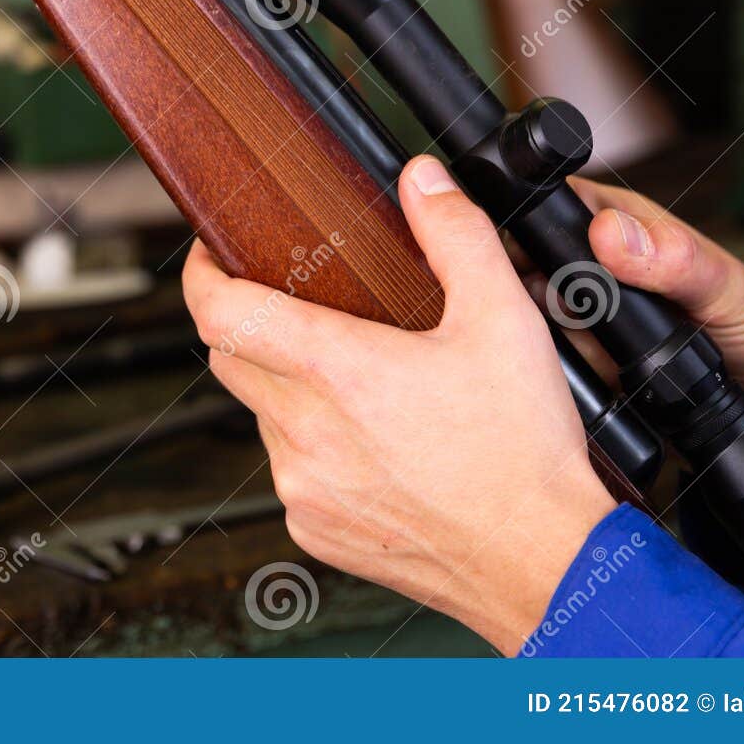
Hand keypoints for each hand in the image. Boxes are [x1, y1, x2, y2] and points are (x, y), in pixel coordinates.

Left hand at [182, 155, 615, 656]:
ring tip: (354, 379)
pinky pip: (289, 471)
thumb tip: (422, 179)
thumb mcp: (503, 320)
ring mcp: (303, 488)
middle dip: (249, 322)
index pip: (219, 311)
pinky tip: (368, 441)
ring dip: (287, 388)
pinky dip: (311, 445)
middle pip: (230, 357)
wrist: (543, 563)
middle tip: (296, 305)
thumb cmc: (523, 453)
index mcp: (336, 371)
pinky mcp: (314, 530)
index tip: (210, 254)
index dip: (200, 274)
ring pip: (261, 415)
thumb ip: (455, 235)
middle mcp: (304, 433)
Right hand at [552, 179, 743, 461]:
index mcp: (620, 225)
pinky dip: (568, 380)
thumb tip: (606, 233)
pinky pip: (552, 367)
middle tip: (588, 323)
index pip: (546, 205)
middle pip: (521, 268)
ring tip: (610, 360)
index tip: (530, 260)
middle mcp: (593, 266)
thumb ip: (674, 260)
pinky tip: (605, 385)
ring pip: (528, 322)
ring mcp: (585, 317)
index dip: (524, 225)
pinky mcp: (587, 362)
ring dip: (556, 346)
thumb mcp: (730, 291)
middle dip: (536, 300)